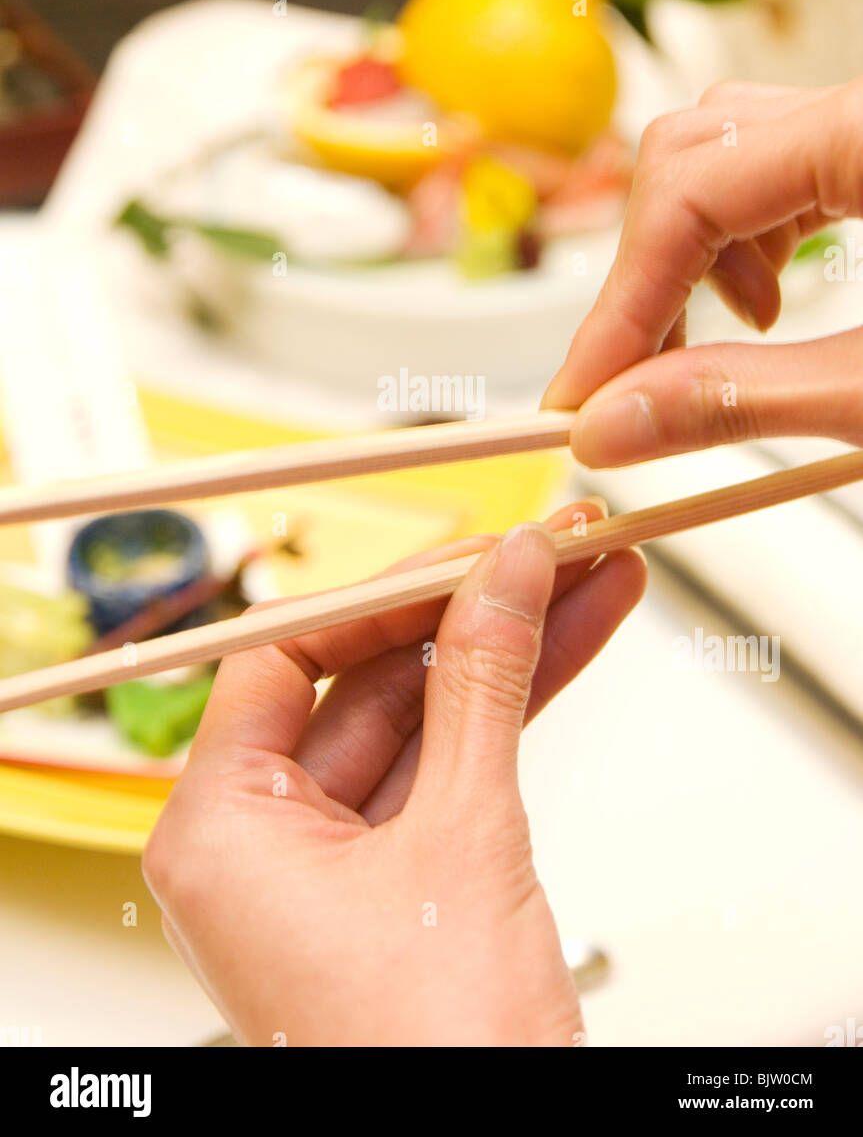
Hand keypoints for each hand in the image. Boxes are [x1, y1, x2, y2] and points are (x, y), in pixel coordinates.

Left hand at [143, 504, 644, 1046]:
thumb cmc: (434, 1058)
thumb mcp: (465, 839)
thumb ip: (483, 686)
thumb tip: (508, 571)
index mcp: (218, 830)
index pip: (287, 657)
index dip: (387, 589)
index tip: (474, 545)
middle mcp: (258, 844)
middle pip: (366, 684)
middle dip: (472, 615)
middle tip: (549, 553)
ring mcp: (329, 868)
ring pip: (421, 725)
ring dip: (510, 659)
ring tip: (592, 586)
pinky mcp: (394, 888)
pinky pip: (446, 775)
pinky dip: (509, 720)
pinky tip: (569, 651)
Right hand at [542, 80, 862, 465]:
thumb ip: (747, 400)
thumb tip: (609, 423)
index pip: (692, 188)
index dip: (621, 301)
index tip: (579, 396)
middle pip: (694, 151)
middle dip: (646, 273)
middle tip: (626, 382)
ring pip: (731, 152)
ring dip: (692, 256)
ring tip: (715, 345)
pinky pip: (780, 167)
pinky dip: (743, 240)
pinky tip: (760, 304)